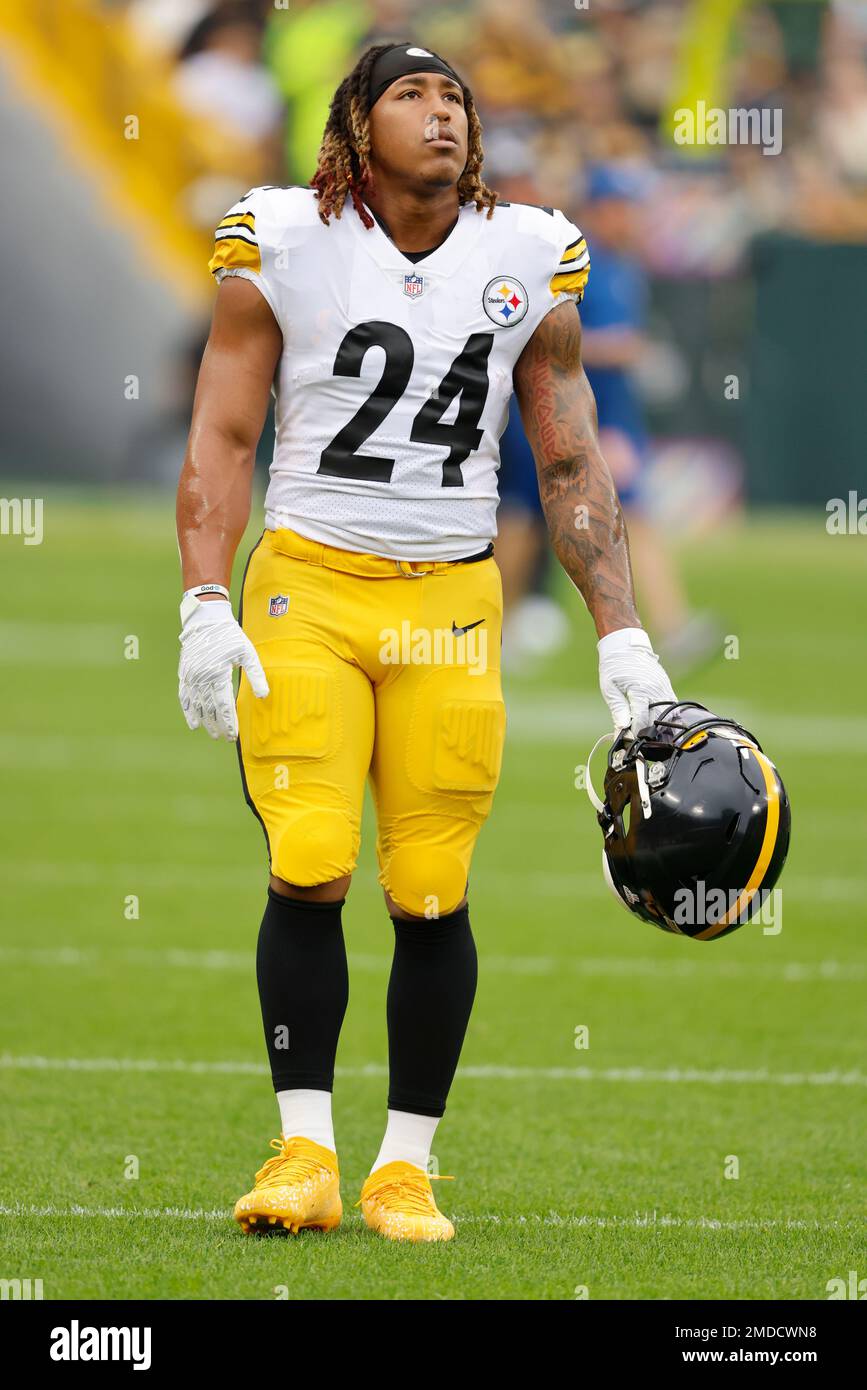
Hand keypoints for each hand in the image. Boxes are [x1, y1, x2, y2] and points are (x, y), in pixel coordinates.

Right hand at [178, 600, 268, 739]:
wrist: (205, 620)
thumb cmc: (230, 636)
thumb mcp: (247, 652)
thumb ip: (256, 675)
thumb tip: (264, 696)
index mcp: (218, 672)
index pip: (223, 704)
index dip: (228, 721)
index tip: (233, 735)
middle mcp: (202, 676)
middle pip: (209, 708)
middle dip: (218, 725)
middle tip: (225, 738)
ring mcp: (190, 676)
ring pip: (196, 705)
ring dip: (204, 721)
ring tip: (212, 734)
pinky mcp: (184, 674)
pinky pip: (184, 696)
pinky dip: (188, 711)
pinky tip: (193, 723)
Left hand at [598, 627, 675, 737]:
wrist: (625, 644)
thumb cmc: (614, 665)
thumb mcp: (609, 688)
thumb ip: (618, 710)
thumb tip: (621, 730)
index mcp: (640, 690)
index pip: (641, 719)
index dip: (636, 732)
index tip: (629, 739)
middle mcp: (656, 689)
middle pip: (657, 718)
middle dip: (649, 731)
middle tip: (639, 739)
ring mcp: (663, 687)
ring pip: (667, 712)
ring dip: (658, 723)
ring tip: (648, 731)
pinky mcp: (666, 685)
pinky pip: (670, 704)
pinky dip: (664, 713)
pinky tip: (655, 719)